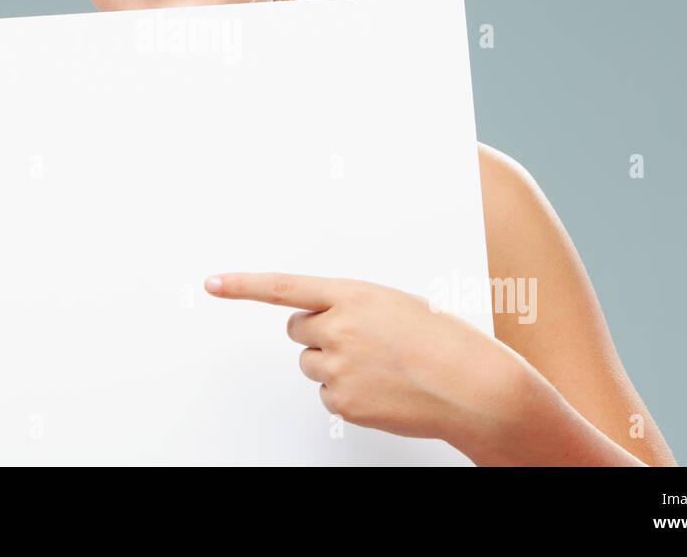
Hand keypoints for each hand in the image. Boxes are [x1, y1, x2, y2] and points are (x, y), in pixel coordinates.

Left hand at [203, 272, 525, 451]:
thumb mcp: (395, 305)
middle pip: (297, 330)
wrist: (473, 386)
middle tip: (358, 341)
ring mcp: (339, 368)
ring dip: (336, 365)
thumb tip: (324, 323)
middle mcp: (339, 328)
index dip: (243, 285)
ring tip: (380, 367)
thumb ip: (352, 306)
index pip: (284, 287)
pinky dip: (350, 394)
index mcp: (353, 294)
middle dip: (319, 334)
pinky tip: (382, 389)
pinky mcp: (344, 402)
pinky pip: (328, 396)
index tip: (213, 283)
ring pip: (312, 364)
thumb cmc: (443, 341)